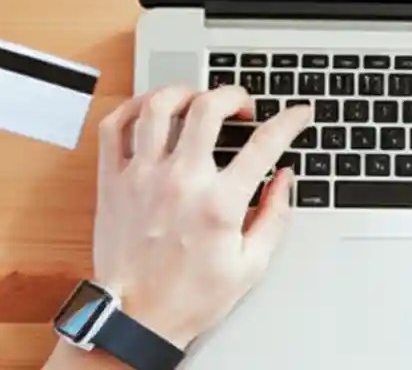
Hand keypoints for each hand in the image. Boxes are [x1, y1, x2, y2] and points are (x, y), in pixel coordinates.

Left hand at [84, 84, 308, 348]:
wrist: (135, 319)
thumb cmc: (189, 297)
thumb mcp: (251, 265)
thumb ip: (275, 216)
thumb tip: (285, 179)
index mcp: (219, 203)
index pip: (265, 143)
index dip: (290, 120)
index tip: (299, 113)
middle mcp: (180, 182)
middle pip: (208, 107)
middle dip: (234, 94)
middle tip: (242, 105)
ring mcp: (142, 177)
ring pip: (159, 106)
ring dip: (184, 91)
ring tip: (197, 99)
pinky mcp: (112, 181)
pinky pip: (115, 126)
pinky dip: (133, 107)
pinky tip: (151, 109)